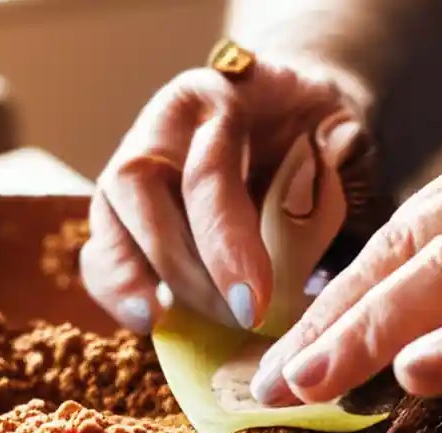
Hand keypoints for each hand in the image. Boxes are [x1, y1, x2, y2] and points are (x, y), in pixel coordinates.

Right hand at [80, 54, 374, 332]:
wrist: (290, 109)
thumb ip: (338, 141)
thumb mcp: (335, 119)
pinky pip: (103, 247)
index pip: (208, 173)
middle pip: (144, 196)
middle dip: (186, 271)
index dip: (226, 243)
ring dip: (135, 280)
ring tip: (164, 325)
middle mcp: (164, 127)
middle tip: (234, 320)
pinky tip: (146, 320)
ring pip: (113, 220)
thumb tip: (330, 153)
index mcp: (217, 97)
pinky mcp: (122, 206)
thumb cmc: (313, 123)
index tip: (256, 303)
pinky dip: (117, 286)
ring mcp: (134, 165)